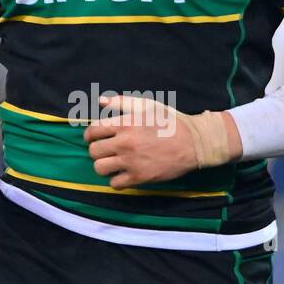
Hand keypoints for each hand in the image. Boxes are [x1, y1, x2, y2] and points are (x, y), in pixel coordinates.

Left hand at [83, 94, 241, 188]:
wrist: (193, 142)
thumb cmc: (170, 122)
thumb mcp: (147, 106)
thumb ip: (122, 103)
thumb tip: (101, 101)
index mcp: (125, 123)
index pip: (92, 132)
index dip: (90, 136)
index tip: (95, 138)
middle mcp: (124, 143)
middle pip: (93, 151)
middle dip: (97, 150)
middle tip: (106, 151)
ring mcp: (131, 161)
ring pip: (100, 168)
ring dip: (104, 166)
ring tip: (113, 163)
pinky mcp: (139, 177)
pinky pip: (115, 183)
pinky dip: (117, 179)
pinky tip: (124, 173)